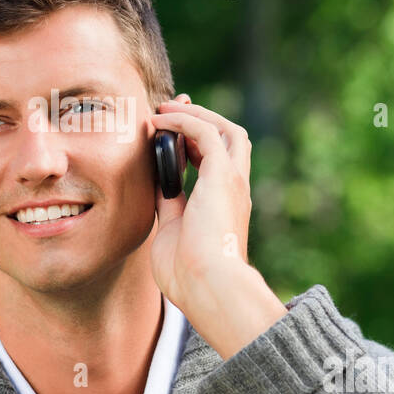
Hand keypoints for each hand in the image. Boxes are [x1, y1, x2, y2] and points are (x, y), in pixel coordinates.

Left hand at [150, 93, 286, 359]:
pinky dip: (183, 120)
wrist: (208, 287)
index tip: (167, 132)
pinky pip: (204, 132)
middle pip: (230, 139)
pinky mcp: (223, 175)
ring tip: (163, 109)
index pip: (215, 162)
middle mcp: (234, 190)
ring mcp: (233, 181)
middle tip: (171, 107)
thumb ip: (169, 207)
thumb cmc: (188, 275)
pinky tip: (159, 121)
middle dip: (202, 118)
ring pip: (225, 130)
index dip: (193, 142)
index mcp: (223, 206)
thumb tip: (158, 189)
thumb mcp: (172, 233)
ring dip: (194, 114)